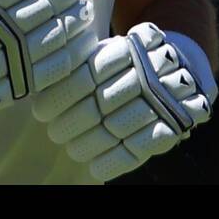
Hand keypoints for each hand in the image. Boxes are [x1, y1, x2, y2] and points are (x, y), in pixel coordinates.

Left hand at [32, 22, 216, 180]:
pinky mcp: (173, 124)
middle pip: (102, 102)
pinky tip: (95, 169)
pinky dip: (116, 161)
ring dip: (91, 143)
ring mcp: (162, 98)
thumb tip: (38, 83)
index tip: (40, 112)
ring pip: (119, 126)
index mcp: (127, 49)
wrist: (179, 68)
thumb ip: (79, 63)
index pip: (88, 74)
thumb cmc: (127, 62)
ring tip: (72, 150)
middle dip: (73, 122)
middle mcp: (146, 72)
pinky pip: (142, 147)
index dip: (62, 95)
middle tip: (54, 133)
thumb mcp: (106, 51)